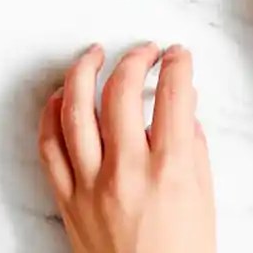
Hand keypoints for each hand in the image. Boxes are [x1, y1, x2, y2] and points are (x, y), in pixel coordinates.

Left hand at [38, 43, 215, 252]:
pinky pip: (49, 146)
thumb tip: (185, 104)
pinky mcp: (67, 200)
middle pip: (121, 92)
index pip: (173, 95)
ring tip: (95, 54)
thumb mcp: (203, 198)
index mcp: (170, 170)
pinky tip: (62, 95)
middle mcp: (127, 171)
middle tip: (145, 52)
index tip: (178, 55)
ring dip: (84, 71)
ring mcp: (92, 184)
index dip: (177, 64)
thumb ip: (194, 146)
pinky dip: (52, 114)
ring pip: (76, 110)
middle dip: (135, 58)